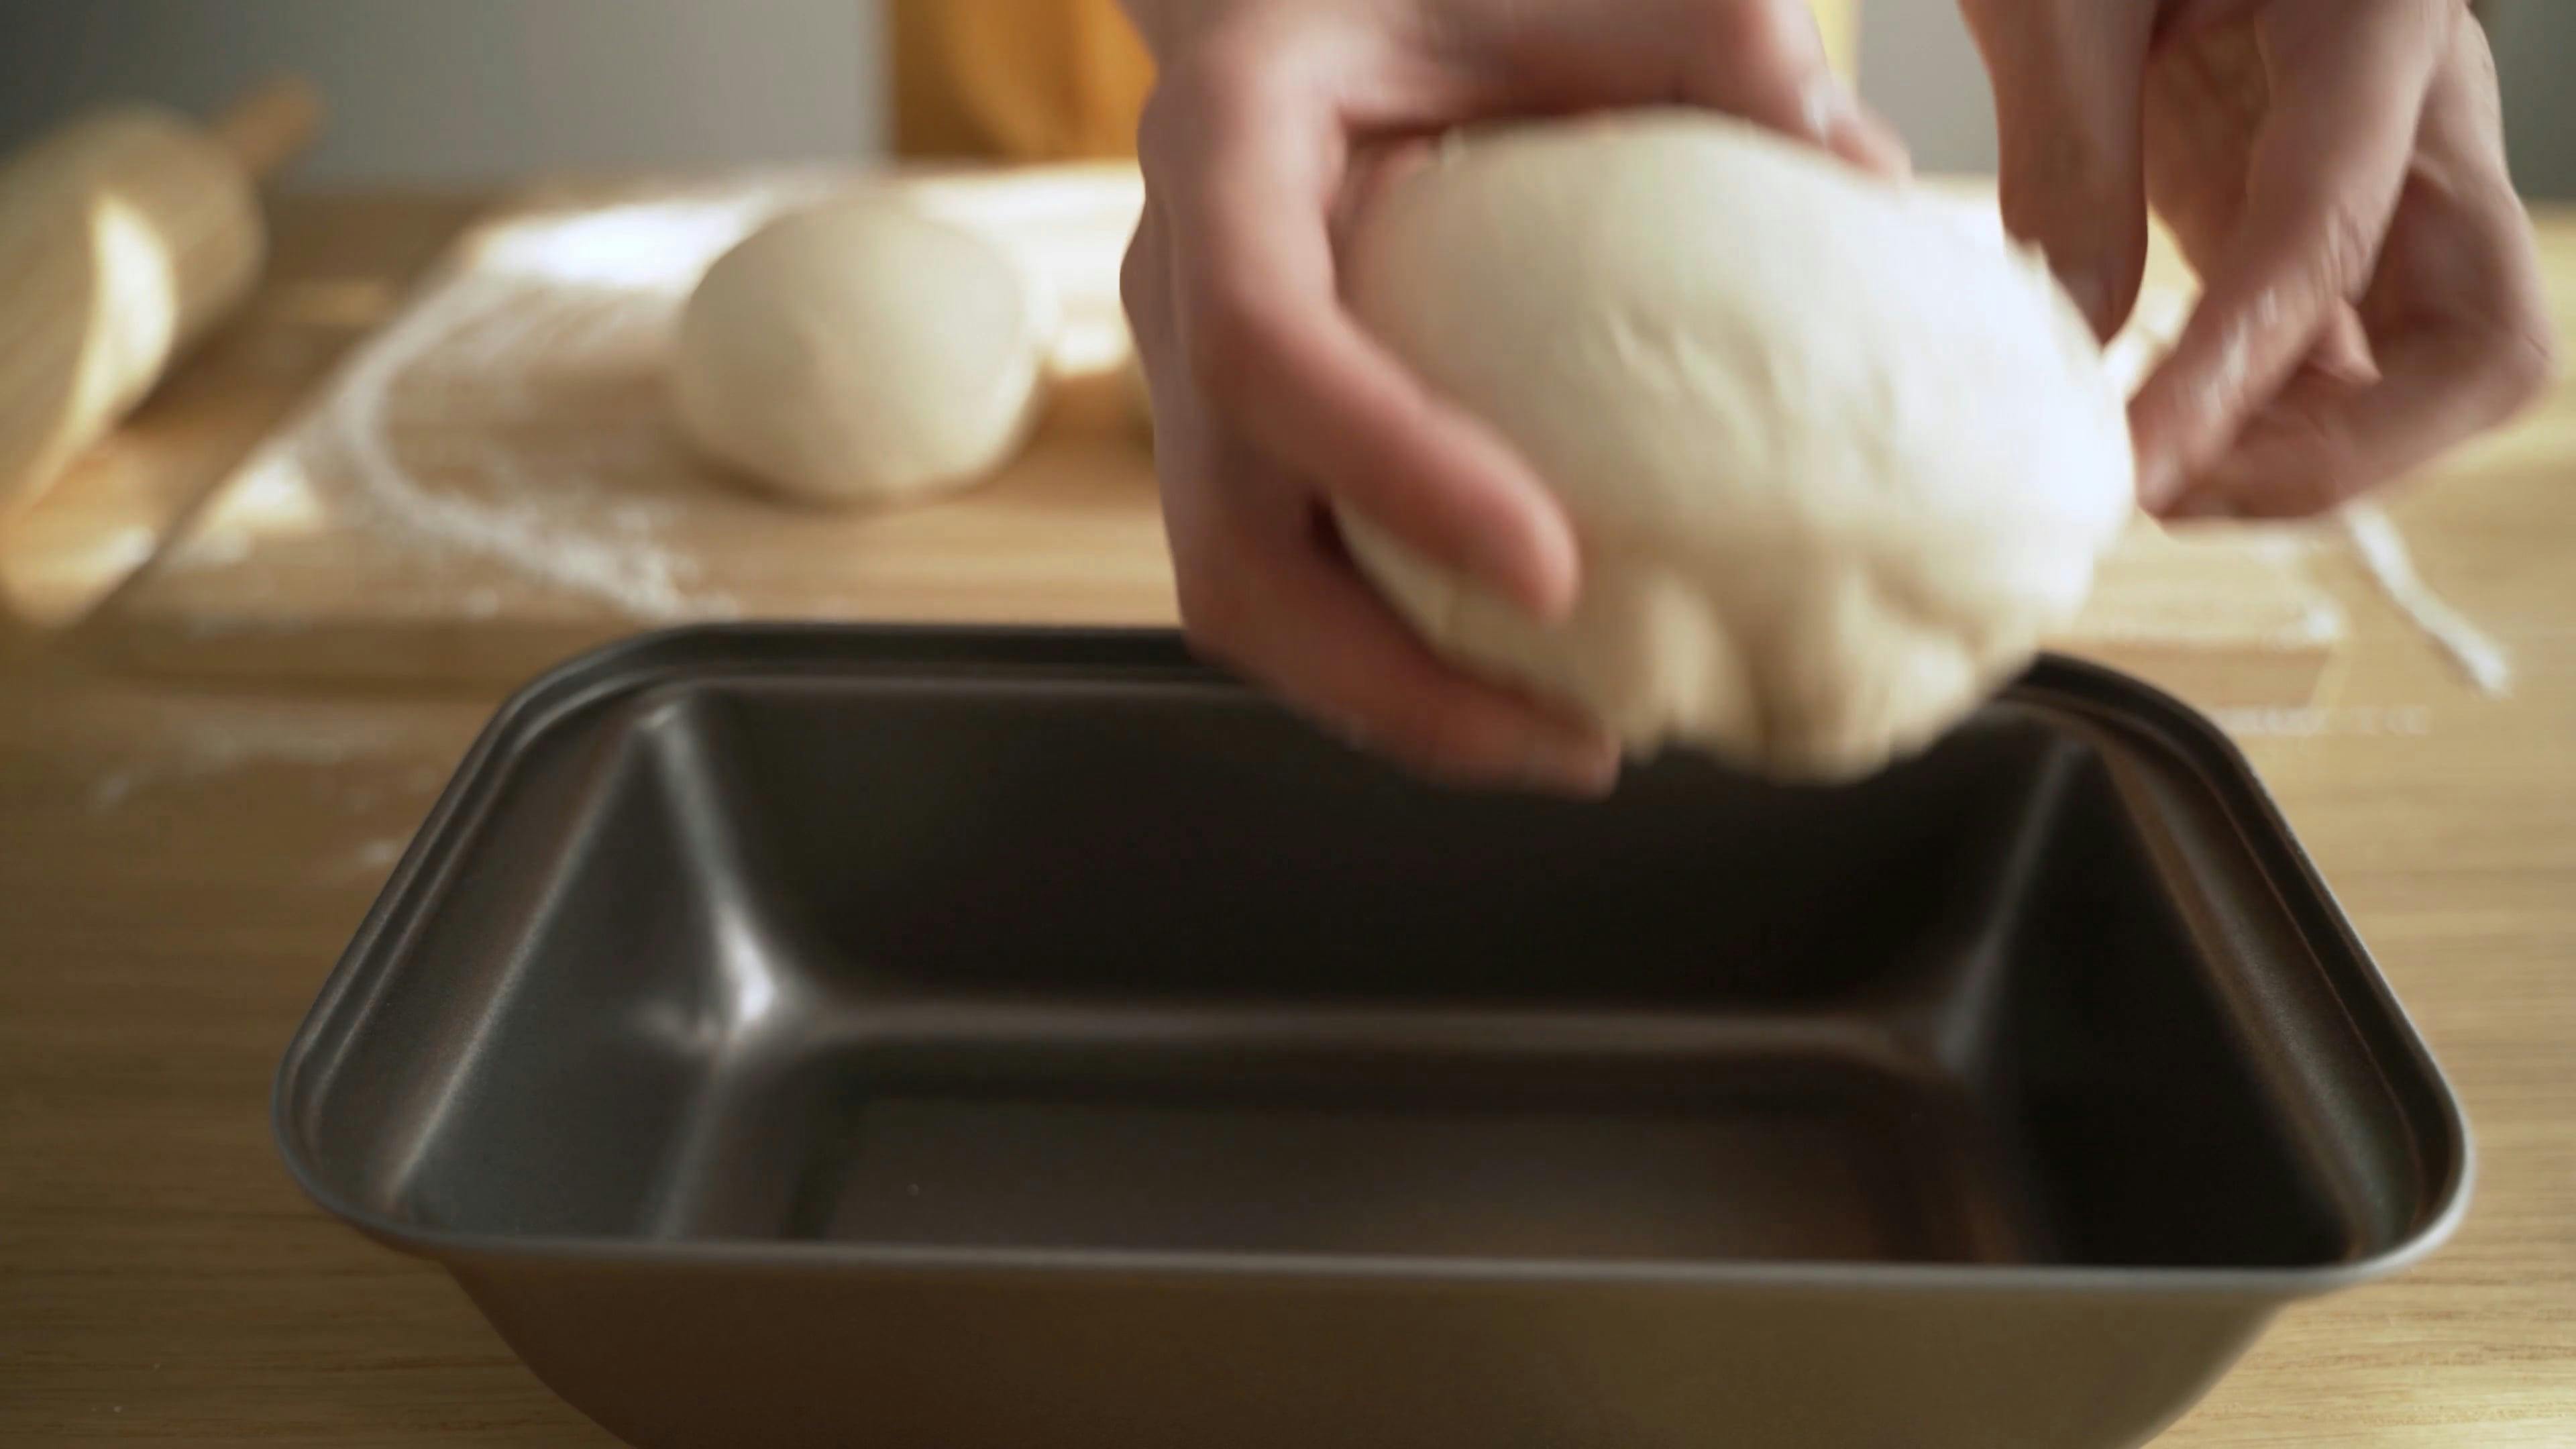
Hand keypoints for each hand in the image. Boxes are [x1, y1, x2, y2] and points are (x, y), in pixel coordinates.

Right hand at [1119, 0, 1907, 792]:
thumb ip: (1720, 49)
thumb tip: (1871, 190)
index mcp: (1227, 150)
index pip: (1264, 341)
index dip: (1389, 470)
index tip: (1554, 571)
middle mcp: (1176, 284)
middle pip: (1226, 544)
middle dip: (1387, 683)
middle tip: (1586, 744)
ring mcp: (1188, 386)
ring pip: (1240, 601)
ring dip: (1393, 708)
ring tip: (1573, 746)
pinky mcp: (1233, 445)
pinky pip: (1290, 587)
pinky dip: (1395, 664)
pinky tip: (1527, 682)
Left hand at [1964, 0, 2555, 517]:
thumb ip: (2067, 150)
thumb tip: (2076, 339)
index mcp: (2373, 26)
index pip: (2328, 236)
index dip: (2241, 374)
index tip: (2138, 470)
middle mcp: (2421, 114)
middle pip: (2482, 338)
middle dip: (2350, 449)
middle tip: (2174, 489)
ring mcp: (2389, 170)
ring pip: (2431, 361)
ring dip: (2313, 450)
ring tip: (2153, 481)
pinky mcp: (2323, 202)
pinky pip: (2348, 344)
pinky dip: (2271, 412)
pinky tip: (2164, 437)